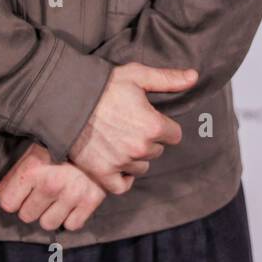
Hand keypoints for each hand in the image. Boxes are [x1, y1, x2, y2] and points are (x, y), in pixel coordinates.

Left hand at [0, 142, 110, 232]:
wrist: (98, 137)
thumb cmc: (60, 144)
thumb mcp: (33, 152)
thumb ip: (13, 174)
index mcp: (33, 170)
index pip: (8, 204)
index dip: (13, 198)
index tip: (21, 191)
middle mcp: (51, 184)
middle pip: (26, 216)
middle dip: (32, 206)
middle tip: (42, 192)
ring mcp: (72, 195)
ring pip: (47, 224)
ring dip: (50, 214)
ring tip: (57, 198)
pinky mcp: (90, 202)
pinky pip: (71, 225)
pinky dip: (71, 217)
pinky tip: (72, 201)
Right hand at [68, 62, 198, 192]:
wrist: (66, 99)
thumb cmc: (103, 85)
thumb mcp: (137, 75)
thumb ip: (168, 79)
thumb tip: (194, 77)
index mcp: (154, 125)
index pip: (174, 135)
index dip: (162, 125)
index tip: (147, 117)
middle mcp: (141, 147)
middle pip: (157, 150)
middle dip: (148, 140)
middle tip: (128, 126)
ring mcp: (122, 163)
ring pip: (141, 166)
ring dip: (134, 157)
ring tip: (118, 140)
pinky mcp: (103, 174)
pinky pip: (122, 185)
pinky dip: (122, 178)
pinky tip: (117, 165)